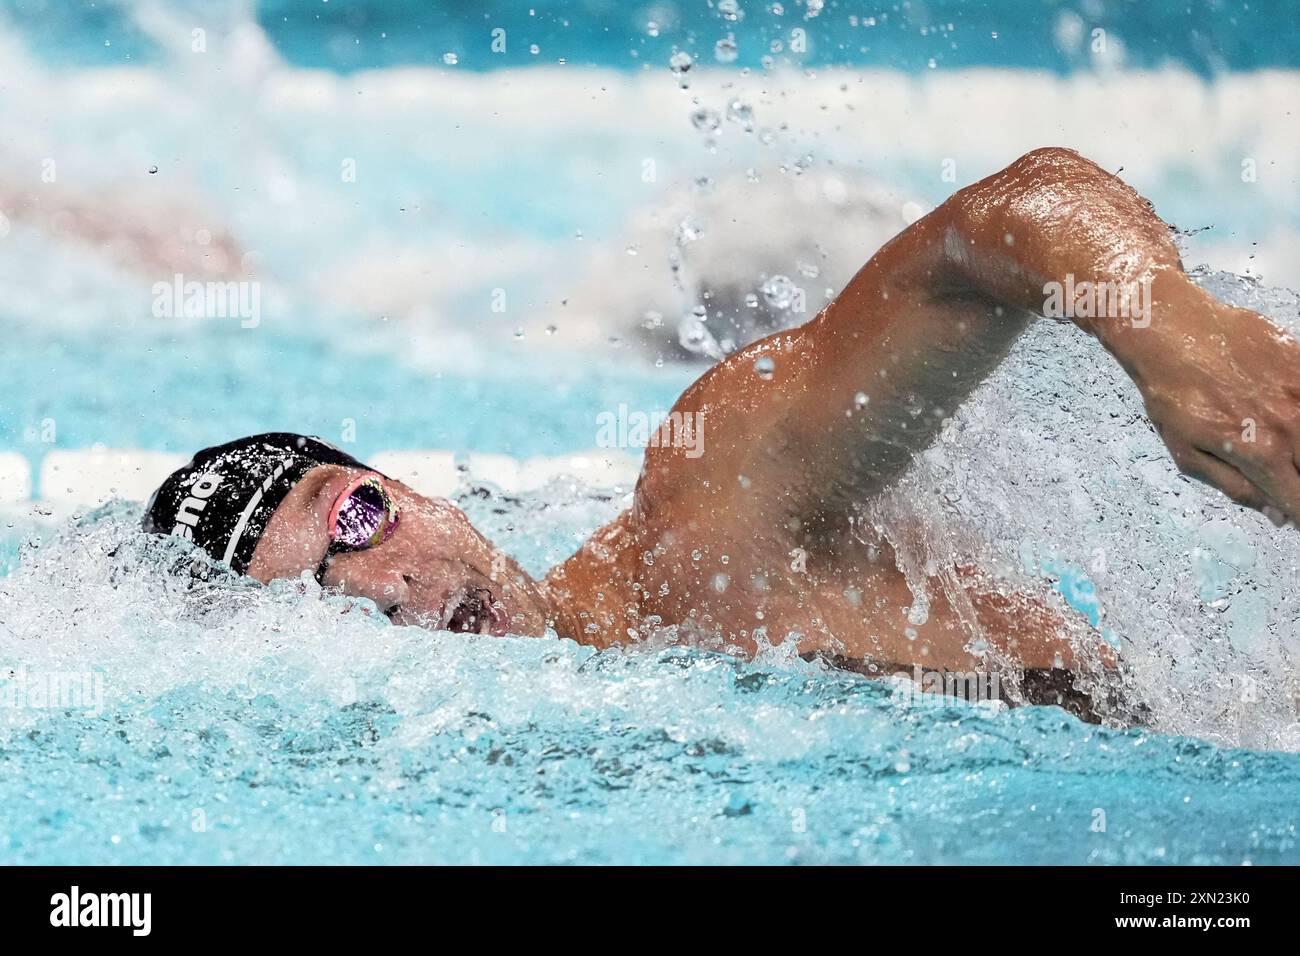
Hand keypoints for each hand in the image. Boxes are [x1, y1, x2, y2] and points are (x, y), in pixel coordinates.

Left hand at [1130, 298, 1299, 525]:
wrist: (1172, 331)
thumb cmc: (1172, 394)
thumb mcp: (1189, 455)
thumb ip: (1238, 488)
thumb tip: (1278, 515)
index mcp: (1261, 453)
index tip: (1297, 518)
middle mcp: (1291, 425)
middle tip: (1286, 478)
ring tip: (1286, 451)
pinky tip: (1288, 417)